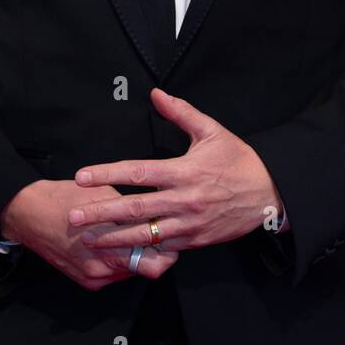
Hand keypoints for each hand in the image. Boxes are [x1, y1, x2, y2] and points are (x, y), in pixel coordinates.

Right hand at [0, 177, 179, 290]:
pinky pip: (113, 274)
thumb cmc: (64, 199)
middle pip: (144, 270)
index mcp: (108, 247)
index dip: (167, 251)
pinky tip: (115, 242)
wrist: (27, 214)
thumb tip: (155, 212)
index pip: (153, 264)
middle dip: (154, 254)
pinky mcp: (85, 280)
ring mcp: (92, 278)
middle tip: (158, 235)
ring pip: (129, 271)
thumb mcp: (103, 197)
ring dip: (135, 256)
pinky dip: (119, 260)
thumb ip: (130, 211)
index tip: (171, 236)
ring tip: (135, 234)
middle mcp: (101, 269)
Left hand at [67, 89, 282, 252]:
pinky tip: (121, 251)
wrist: (270, 193)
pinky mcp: (196, 241)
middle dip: (101, 212)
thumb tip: (156, 93)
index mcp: (184, 170)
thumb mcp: (212, 131)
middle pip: (135, 208)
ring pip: (146, 234)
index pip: (138, 172)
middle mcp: (184, 199)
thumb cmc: (239, 160)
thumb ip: (181, 113)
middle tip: (74, 216)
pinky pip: (164, 248)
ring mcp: (189, 224)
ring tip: (88, 238)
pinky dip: (142, 250)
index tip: (82, 176)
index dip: (108, 173)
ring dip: (114, 237)